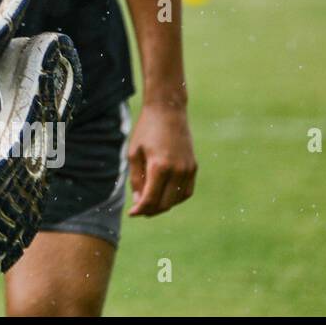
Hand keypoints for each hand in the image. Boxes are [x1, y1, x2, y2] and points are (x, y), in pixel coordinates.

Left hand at [128, 101, 196, 216]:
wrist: (168, 111)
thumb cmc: (146, 130)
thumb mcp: (134, 153)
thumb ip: (136, 179)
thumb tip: (139, 201)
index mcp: (160, 166)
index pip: (151, 199)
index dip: (141, 209)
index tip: (132, 213)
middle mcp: (178, 170)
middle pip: (165, 203)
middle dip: (151, 210)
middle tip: (139, 210)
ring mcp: (188, 169)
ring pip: (177, 200)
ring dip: (163, 205)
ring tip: (150, 202)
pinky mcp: (194, 167)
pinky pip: (186, 191)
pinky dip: (175, 197)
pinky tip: (164, 194)